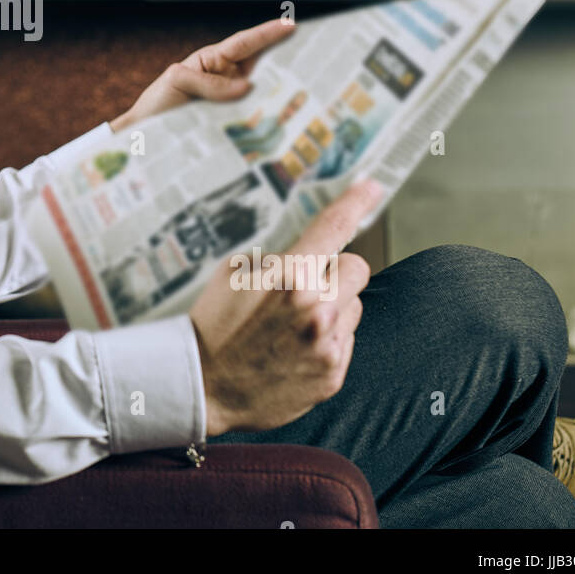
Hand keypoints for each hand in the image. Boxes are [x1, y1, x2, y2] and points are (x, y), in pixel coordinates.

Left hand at [110, 19, 296, 132]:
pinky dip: (265, 117)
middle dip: (286, 59)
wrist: (145, 133)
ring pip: (261, 92)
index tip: (291, 24)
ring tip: (306, 90)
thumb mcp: (177, 81)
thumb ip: (208, 82)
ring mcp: (232, 101)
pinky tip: (281, 121)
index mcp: (214, 61)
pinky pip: (252, 116)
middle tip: (314, 56)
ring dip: (280, 92)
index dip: (268, 33)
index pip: (245, 43)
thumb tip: (247, 88)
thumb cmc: (159, 100)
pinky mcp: (231, 122)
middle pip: (262, 65)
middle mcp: (228, 78)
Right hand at [188, 178, 379, 436]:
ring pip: (353, 307)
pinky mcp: (332, 375)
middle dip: (336, 271)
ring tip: (291, 326)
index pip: (333, 227)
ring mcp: (328, 345)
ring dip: (332, 309)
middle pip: (357, 268)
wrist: (202, 385)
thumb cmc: (215, 323)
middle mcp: (317, 309)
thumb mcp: (234, 273)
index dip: (356, 202)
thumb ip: (279, 260)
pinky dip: (326, 341)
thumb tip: (311, 254)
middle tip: (307, 284)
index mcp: (290, 276)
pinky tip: (293, 351)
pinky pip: (344, 342)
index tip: (372, 188)